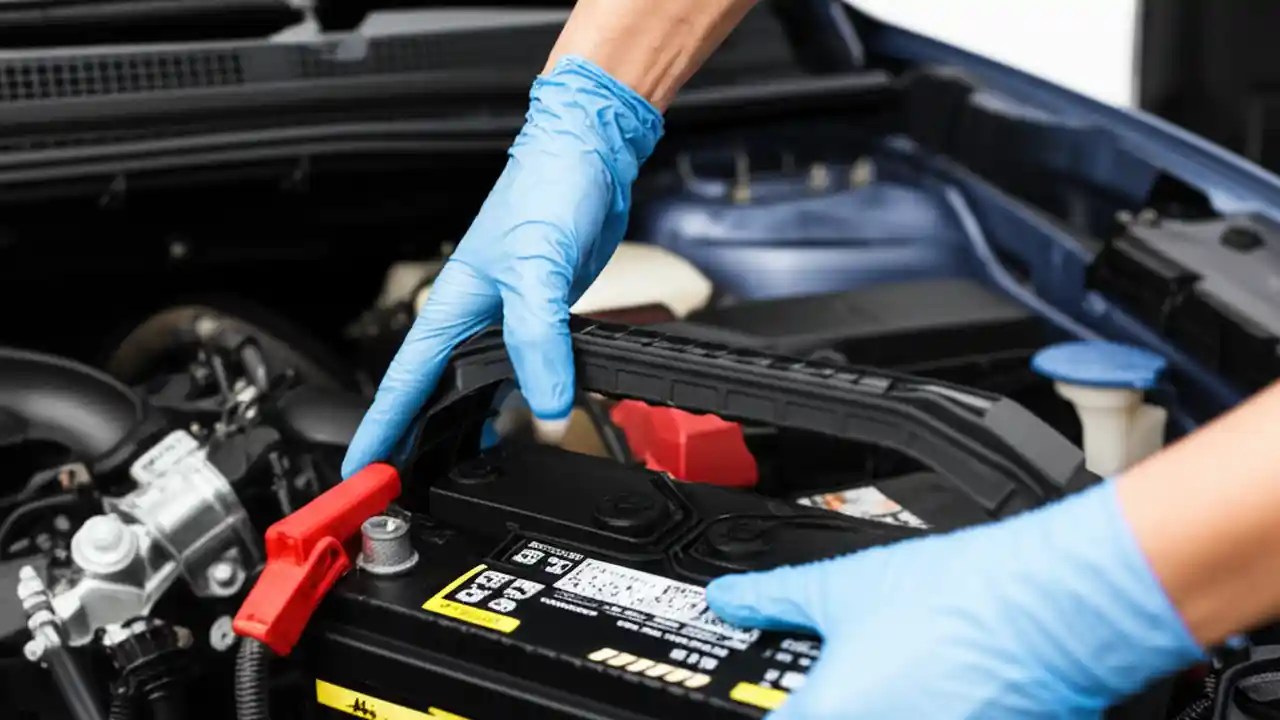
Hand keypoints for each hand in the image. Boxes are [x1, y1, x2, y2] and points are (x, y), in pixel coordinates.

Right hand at [342, 56, 662, 477]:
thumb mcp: (537, 270)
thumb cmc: (547, 189)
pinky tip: (521, 422)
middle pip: (432, 396)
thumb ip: (539, 340)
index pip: (403, 387)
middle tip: (402, 491)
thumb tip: (546, 403)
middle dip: (413, 444)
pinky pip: (517, 373)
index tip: (359, 475)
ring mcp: (504, 319)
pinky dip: (513, 403)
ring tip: (451, 474)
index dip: (379, 433)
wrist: (588, 155)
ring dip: (461, 429)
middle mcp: (471, 319)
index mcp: (452, 310)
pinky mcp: (539, 317)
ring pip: (474, 389)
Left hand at [706, 481, 1203, 718]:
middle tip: (850, 682)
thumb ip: (774, 598)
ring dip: (881, 707)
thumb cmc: (957, 595)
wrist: (1050, 604)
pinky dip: (929, 711)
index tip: (779, 699)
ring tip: (898, 681)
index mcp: (832, 715)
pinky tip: (939, 693)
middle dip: (835, 703)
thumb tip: (729, 597)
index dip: (771, 708)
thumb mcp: (840, 585)